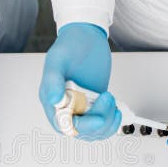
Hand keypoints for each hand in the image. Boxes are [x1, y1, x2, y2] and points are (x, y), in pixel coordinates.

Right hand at [39, 22, 120, 140]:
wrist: (87, 35)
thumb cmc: (70, 44)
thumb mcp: (58, 59)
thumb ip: (53, 80)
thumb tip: (54, 101)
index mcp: (52, 99)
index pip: (65, 125)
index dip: (82, 127)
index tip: (97, 119)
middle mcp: (65, 106)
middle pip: (81, 131)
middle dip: (98, 122)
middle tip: (106, 98)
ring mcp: (81, 106)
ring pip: (94, 130)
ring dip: (107, 123)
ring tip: (112, 101)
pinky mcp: (95, 104)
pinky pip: (103, 123)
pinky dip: (111, 122)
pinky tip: (116, 109)